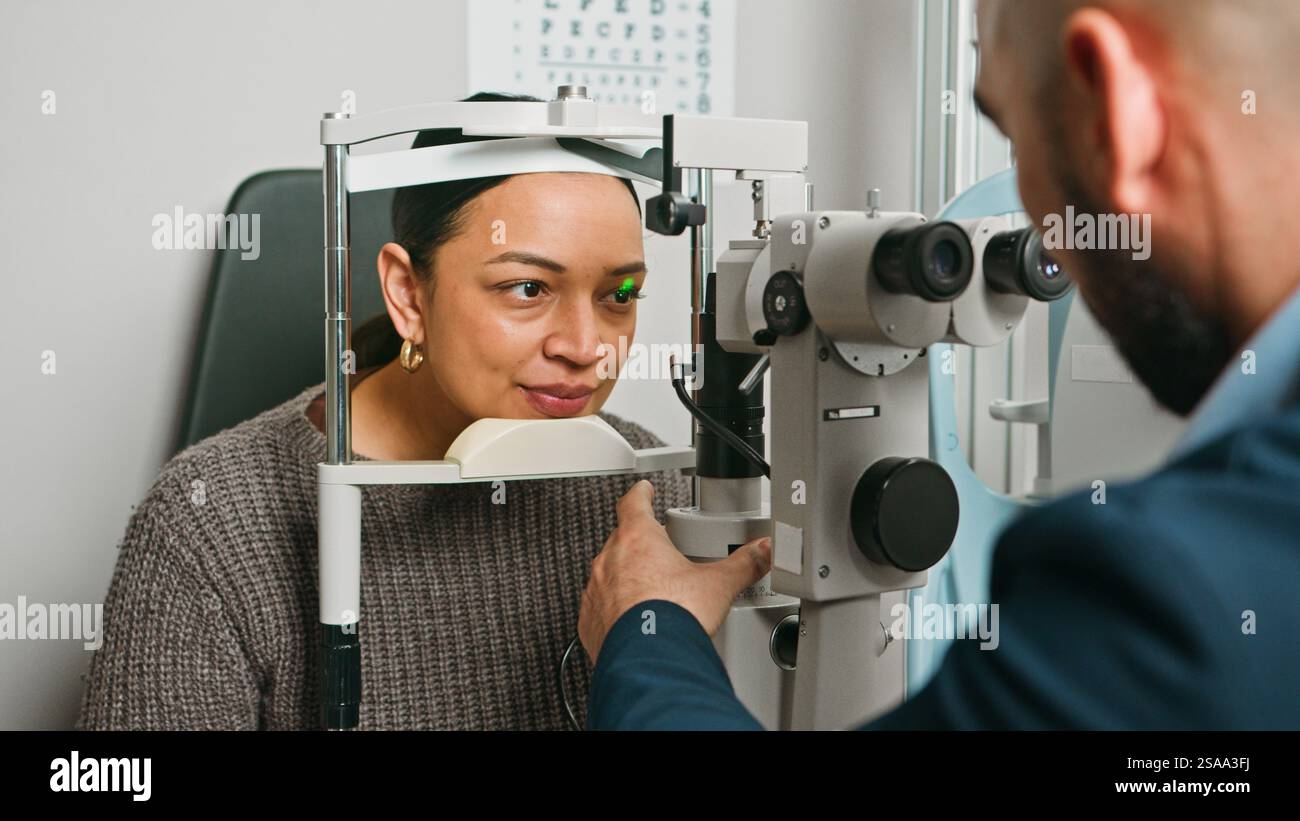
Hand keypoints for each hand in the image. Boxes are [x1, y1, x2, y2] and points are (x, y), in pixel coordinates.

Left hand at [579, 479, 772, 662]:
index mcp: (638, 539)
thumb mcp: (719, 584)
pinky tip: (636, 622)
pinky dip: (615, 610)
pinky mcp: (590, 621)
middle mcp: (610, 560)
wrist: (649, 661)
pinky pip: (600, 607)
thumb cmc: (675, 617)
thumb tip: (763, 551)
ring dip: (626, 578)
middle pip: (622, 540)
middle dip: (640, 545)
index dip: (640, 494)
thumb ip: (743, 563)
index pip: (633, 503)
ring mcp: (596, 591)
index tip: (643, 490)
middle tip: (660, 554)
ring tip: (653, 595)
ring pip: (608, 574)